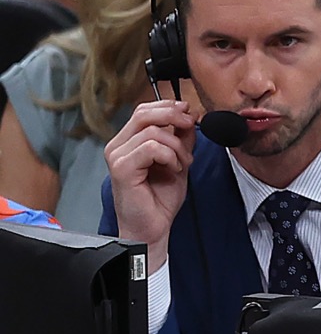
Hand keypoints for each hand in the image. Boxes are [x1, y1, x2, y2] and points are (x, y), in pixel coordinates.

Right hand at [105, 100, 197, 270]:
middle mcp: (118, 146)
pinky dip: (169, 156)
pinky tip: (173, 169)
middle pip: (144, 113)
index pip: (144, 110)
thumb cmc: (160, 199)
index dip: (169, 106)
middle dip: (174, 117)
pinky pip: (151, 148)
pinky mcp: (122, 169)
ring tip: (182, 163)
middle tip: (190, 126)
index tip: (190, 113)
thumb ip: (181, 138)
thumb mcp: (177, 160)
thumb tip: (189, 115)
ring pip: (153, 132)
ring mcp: (117, 156)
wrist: (153, 227)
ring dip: (176, 146)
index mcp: (128, 141)